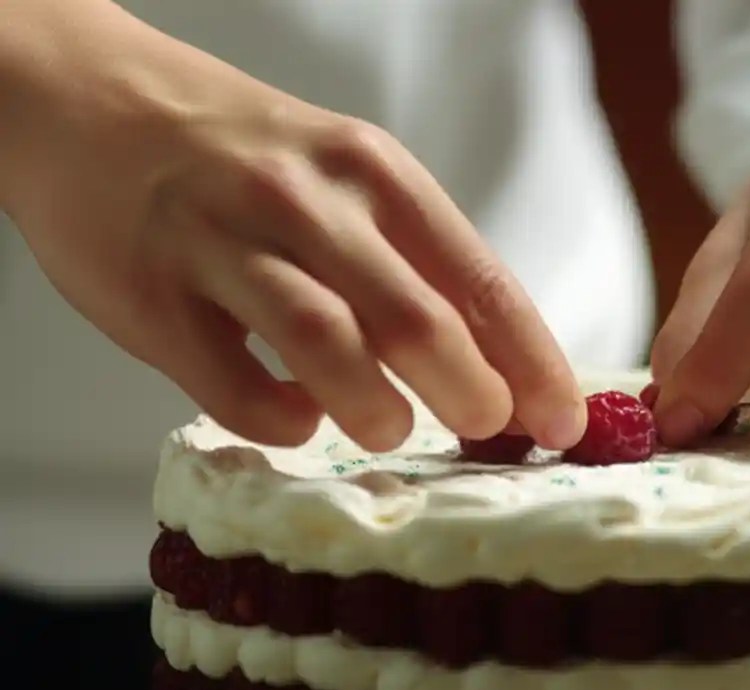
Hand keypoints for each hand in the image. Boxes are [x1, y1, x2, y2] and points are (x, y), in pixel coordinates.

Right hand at [0, 3, 584, 451]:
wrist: (86, 95)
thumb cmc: (239, 154)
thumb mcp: (342, 173)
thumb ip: (410, 258)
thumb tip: (496, 364)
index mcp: (373, 172)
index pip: (479, 279)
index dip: (532, 361)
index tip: (562, 421)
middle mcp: (305, 201)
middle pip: (416, 318)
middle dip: (472, 391)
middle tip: (488, 431)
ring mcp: (223, 245)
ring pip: (326, 344)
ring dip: (376, 408)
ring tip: (390, 428)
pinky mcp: (152, 294)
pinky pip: (229, 383)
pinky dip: (277, 417)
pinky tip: (294, 417)